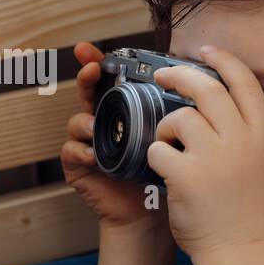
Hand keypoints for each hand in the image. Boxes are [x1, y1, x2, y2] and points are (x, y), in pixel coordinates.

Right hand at [61, 42, 169, 232]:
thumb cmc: (163, 174)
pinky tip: (95, 156)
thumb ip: (173, 114)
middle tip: (91, 69)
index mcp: (125, 111)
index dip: (99, 63)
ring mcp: (88, 143)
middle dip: (85, 76)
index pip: (110, 81)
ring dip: (85, 121)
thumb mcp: (171, 138)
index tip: (91, 50)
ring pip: (77, 121)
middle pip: (88, 92)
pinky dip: (81, 151)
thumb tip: (192, 83)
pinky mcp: (79, 166)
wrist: (150, 214)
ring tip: (96, 127)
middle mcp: (104, 122)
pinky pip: (71, 151)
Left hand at [146, 45, 263, 261]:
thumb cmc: (246, 212)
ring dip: (165, 127)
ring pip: (179, 118)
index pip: (245, 83)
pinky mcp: (188, 176)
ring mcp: (215, 159)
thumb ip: (251, 136)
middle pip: (207, 89)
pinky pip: (159, 149)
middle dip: (179, 76)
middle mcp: (241, 142)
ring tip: (167, 144)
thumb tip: (231, 107)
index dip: (224, 60)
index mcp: (260, 137)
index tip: (205, 50)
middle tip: (162, 77)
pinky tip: (162, 169)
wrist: (238, 251)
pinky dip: (155, 156)